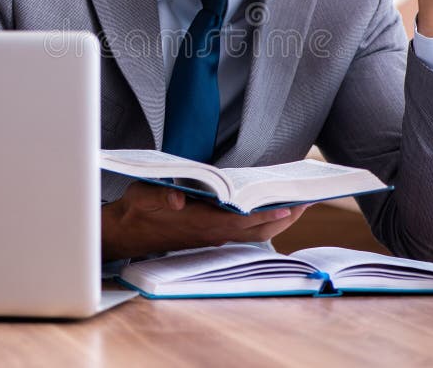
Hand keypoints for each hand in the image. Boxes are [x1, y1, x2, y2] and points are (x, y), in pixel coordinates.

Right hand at [101, 182, 309, 260]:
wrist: (125, 232)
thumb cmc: (136, 209)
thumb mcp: (142, 196)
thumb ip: (159, 196)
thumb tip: (176, 199)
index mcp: (199, 223)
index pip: (240, 221)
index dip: (265, 215)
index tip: (288, 206)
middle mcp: (211, 233)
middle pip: (255, 229)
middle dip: (282, 217)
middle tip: (307, 201)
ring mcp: (212, 236)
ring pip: (253, 233)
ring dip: (277, 222)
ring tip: (298, 205)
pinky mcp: (210, 234)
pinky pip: (245, 233)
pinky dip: (263, 223)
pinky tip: (273, 213)